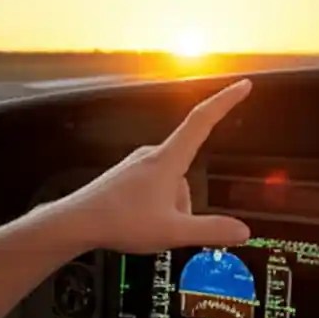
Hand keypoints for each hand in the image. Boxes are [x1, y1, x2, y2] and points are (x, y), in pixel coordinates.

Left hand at [53, 79, 252, 253]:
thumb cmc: (118, 221)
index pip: (202, 120)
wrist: (76, 223)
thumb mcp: (172, 231)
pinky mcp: (128, 176)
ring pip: (172, 184)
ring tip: (147, 226)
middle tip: (168, 225)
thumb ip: (210, 230)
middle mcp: (152, 156)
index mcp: (167, 160)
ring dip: (170, 207)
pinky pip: (155, 189)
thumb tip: (241, 230)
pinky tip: (138, 222)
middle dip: (186, 202)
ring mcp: (138, 165)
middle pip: (188, 171)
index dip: (226, 101)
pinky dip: (155, 208)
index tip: (242, 85)